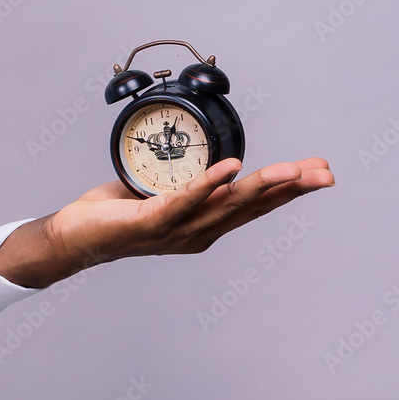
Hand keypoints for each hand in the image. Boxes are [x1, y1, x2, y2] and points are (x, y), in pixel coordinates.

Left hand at [0, 157, 334, 287]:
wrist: (73, 237)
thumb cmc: (115, 214)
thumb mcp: (161, 192)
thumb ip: (188, 181)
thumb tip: (215, 161)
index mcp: (203, 226)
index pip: (254, 206)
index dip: (288, 190)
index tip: (319, 172)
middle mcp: (196, 234)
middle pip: (251, 208)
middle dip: (290, 189)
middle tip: (325, 173)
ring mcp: (174, 232)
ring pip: (226, 206)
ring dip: (260, 185)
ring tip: (291, 169)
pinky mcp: (149, 223)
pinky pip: (183, 201)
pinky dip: (208, 185)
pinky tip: (230, 170)